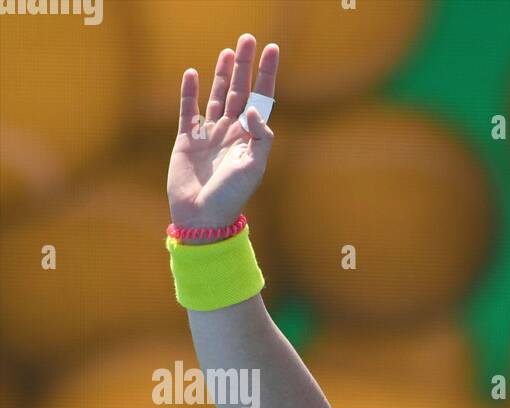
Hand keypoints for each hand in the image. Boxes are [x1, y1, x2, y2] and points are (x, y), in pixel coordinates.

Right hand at [168, 33, 278, 232]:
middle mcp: (232, 132)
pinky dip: (189, 92)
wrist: (203, 215)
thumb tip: (255, 108)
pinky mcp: (187, 139)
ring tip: (228, 51)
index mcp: (250, 137)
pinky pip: (188, 110)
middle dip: (244, 65)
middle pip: (240, 90)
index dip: (266, 74)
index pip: (262, 98)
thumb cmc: (232, 196)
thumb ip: (260, 137)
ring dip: (223, 73)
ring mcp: (209, 134)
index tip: (272, 50)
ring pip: (218, 96)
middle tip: (248, 38)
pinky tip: (192, 74)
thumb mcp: (254, 167)